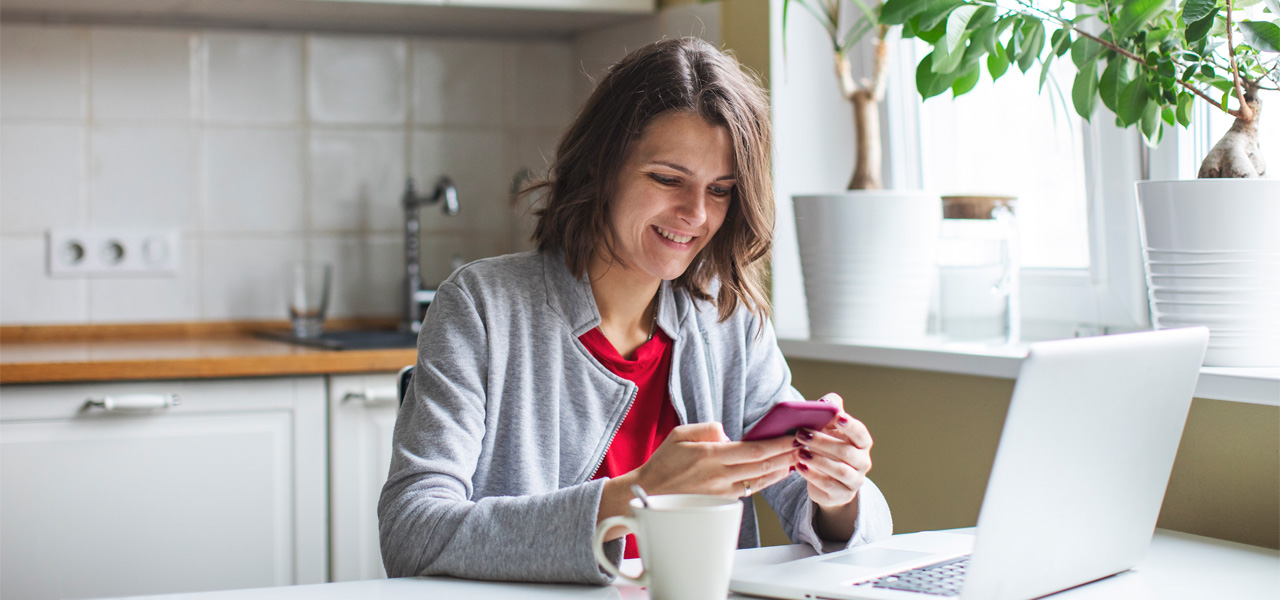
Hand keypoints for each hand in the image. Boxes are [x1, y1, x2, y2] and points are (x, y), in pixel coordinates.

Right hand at [634, 422, 796, 498]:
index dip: (777, 444)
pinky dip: (766, 481)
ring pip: (760, 481)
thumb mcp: (680, 434)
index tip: (793, 436)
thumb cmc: (663, 463)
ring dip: (781, 469)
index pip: (753, 450)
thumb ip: (708, 429)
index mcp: (709, 457)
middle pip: (762, 466)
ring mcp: (721, 493)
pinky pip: (749, 490)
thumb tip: (729, 433)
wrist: (648, 494)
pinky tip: (776, 473)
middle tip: (805, 445)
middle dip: (787, 455)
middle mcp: (718, 477)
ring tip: (797, 458)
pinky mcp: (721, 503)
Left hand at [793, 393, 872, 508]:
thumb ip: (830, 411)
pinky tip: (799, 467)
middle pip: (847, 452)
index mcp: (862, 443)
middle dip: (823, 442)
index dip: (850, 425)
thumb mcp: (829, 429)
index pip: (860, 433)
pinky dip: (813, 476)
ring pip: (840, 470)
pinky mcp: (843, 495)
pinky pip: (829, 486)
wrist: (826, 480)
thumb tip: (826, 401)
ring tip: (800, 452)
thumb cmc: (828, 447)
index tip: (838, 416)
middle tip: (801, 433)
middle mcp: (863, 462)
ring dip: (819, 460)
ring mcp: (855, 480)